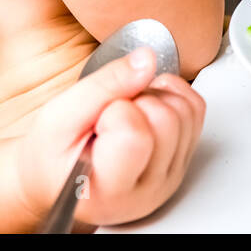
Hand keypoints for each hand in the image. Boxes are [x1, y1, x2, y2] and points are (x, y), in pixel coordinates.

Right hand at [15, 47, 205, 228]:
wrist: (62, 178)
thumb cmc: (53, 155)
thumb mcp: (57, 117)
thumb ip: (100, 86)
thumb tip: (146, 59)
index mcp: (110, 191)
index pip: (136, 136)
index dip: (116, 109)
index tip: (98, 119)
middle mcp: (150, 190)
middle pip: (166, 119)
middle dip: (136, 100)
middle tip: (109, 114)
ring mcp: (171, 176)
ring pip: (185, 111)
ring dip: (154, 97)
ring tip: (124, 113)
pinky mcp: (184, 159)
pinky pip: (196, 109)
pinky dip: (171, 95)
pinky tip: (143, 108)